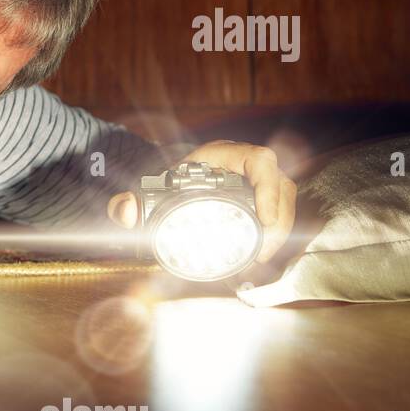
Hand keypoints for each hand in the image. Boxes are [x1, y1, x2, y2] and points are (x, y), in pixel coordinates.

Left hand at [107, 140, 297, 263]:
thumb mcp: (144, 191)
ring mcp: (254, 180)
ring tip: (263, 254)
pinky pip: (279, 209)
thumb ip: (126, 203)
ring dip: (281, 227)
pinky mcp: (258, 197)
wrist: (168, 183)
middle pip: (280, 183)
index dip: (268, 186)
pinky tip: (262, 252)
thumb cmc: (161, 184)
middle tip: (263, 249)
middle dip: (280, 217)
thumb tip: (125, 211)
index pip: (258, 160)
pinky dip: (275, 231)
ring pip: (284, 197)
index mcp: (220, 155)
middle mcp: (243, 165)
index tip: (265, 218)